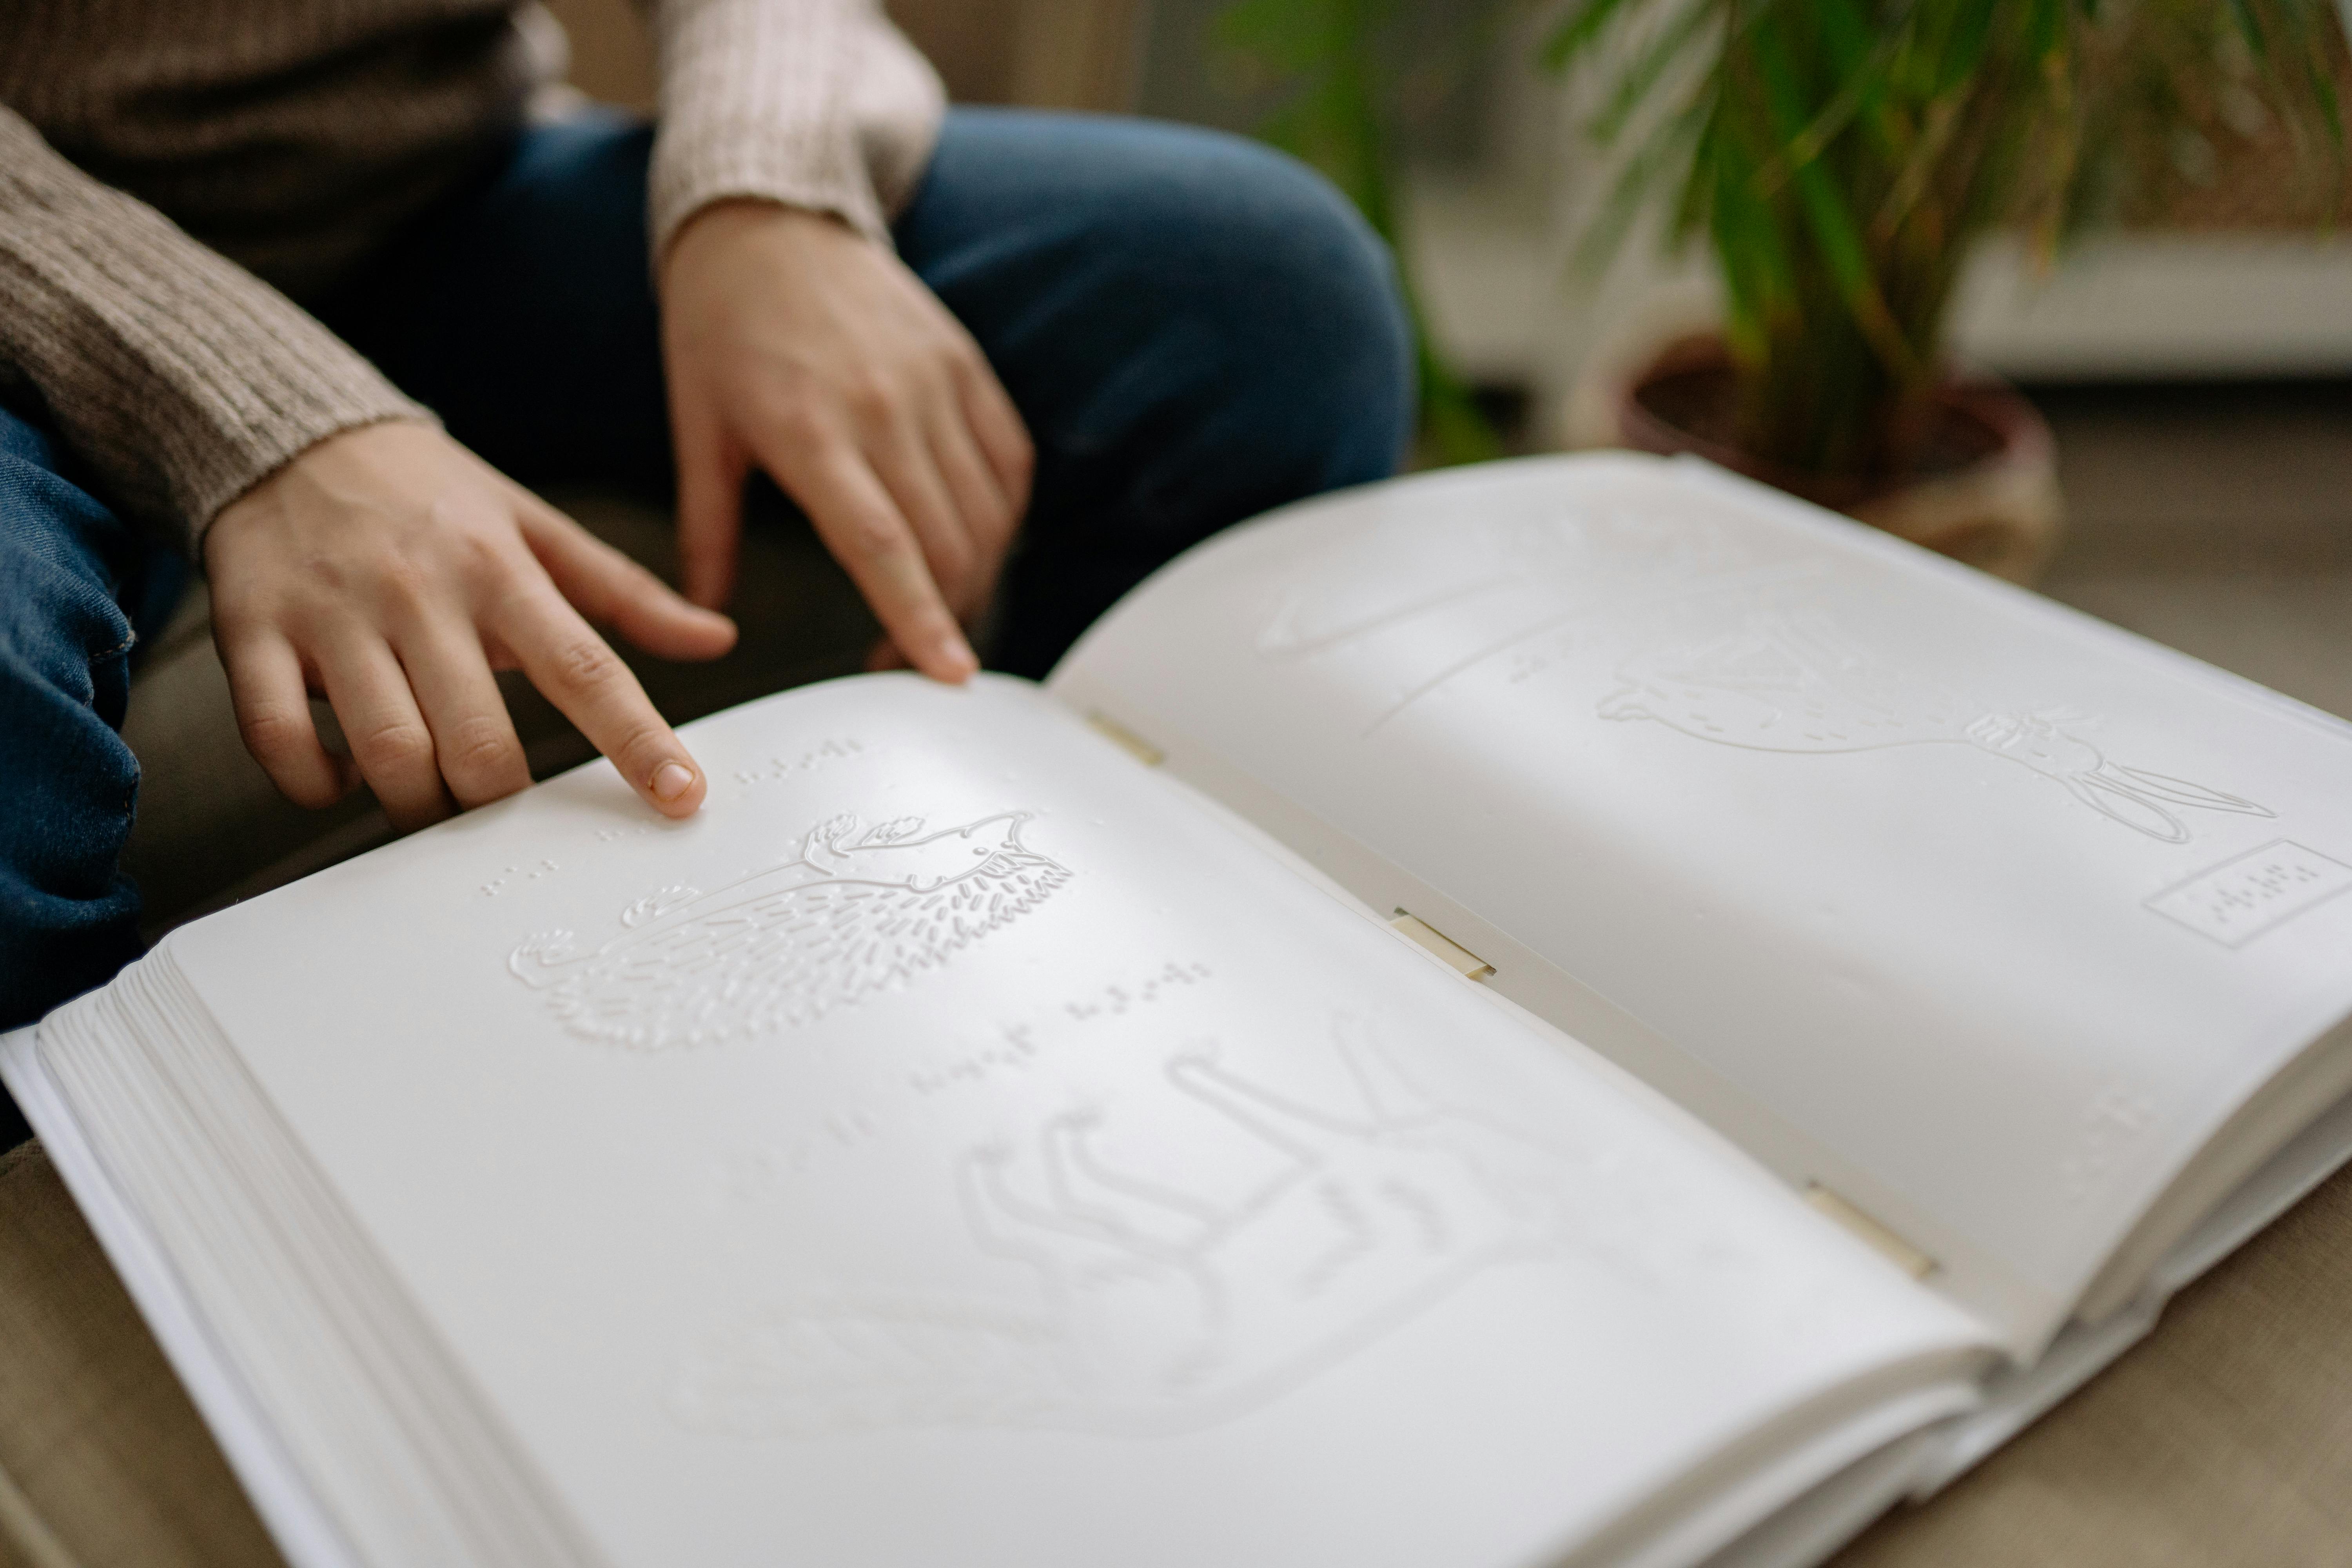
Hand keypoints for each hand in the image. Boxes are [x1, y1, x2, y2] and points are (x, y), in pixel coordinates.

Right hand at [206, 422, 737, 830]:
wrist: (290, 429)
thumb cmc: (429, 495)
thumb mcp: (536, 527)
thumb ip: (628, 593)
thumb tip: (717, 637)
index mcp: (500, 570)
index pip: (587, 669)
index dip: (639, 740)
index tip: (681, 797)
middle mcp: (421, 594)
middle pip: (480, 740)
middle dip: (499, 799)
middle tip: (501, 809)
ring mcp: (333, 615)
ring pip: (388, 751)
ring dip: (416, 802)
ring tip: (429, 799)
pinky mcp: (254, 631)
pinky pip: (281, 739)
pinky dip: (315, 783)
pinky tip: (343, 778)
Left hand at [659, 201, 1032, 680]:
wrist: (768, 218)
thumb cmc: (721, 325)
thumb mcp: (697, 427)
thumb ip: (706, 531)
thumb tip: (701, 618)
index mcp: (811, 429)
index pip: (883, 544)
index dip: (919, 615)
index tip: (946, 672)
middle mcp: (885, 406)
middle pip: (947, 541)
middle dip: (945, 618)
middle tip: (915, 661)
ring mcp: (935, 381)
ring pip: (988, 512)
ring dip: (976, 577)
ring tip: (943, 610)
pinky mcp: (966, 364)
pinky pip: (1008, 462)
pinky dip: (1002, 516)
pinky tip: (976, 541)